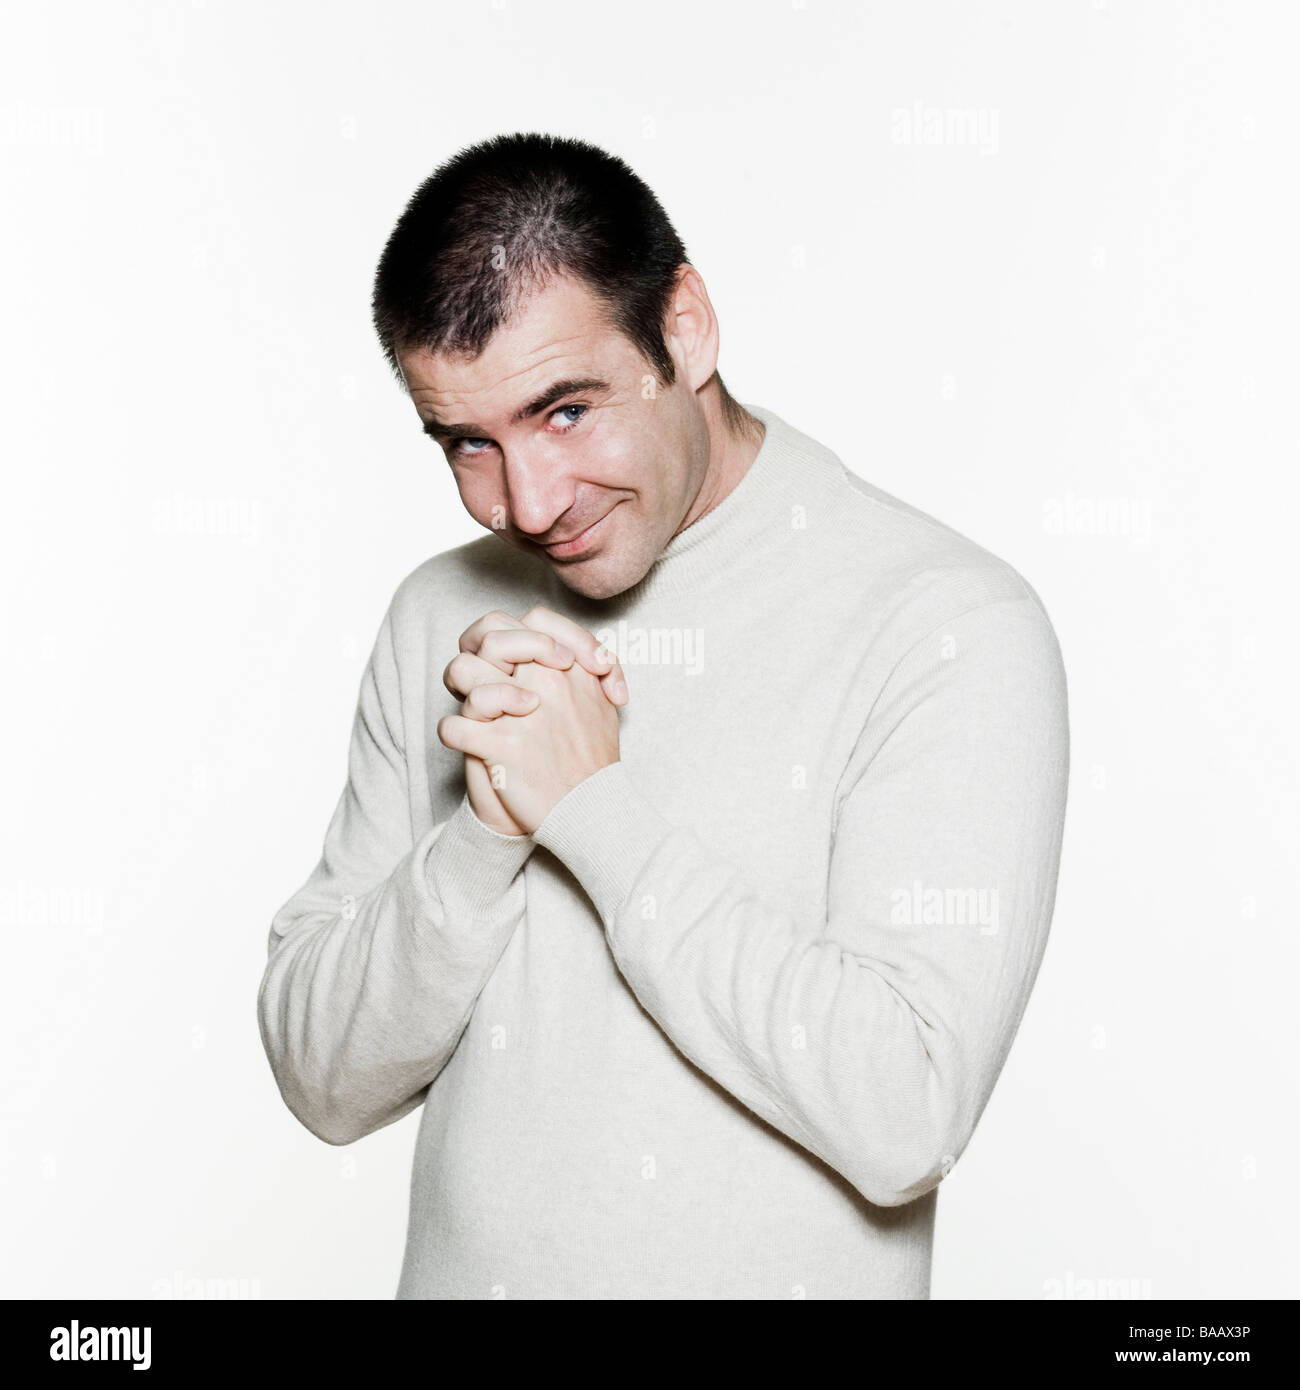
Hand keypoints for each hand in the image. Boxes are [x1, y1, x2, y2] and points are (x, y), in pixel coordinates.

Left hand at [444, 609, 627, 834]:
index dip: (514, 632)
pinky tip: (467, 743)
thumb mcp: (602, 705)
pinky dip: (453, 734)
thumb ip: (583, 671)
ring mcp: (522, 713)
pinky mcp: (501, 747)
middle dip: (476, 653)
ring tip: (475, 711)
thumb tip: (563, 649)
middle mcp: (547, 682)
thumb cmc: (594, 760)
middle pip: (489, 638)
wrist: (592, 810)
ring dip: (462, 691)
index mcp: (572, 669)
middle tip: (480, 678)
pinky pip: (452, 726)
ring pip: (461, 671)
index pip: (533, 620)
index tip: (514, 660)